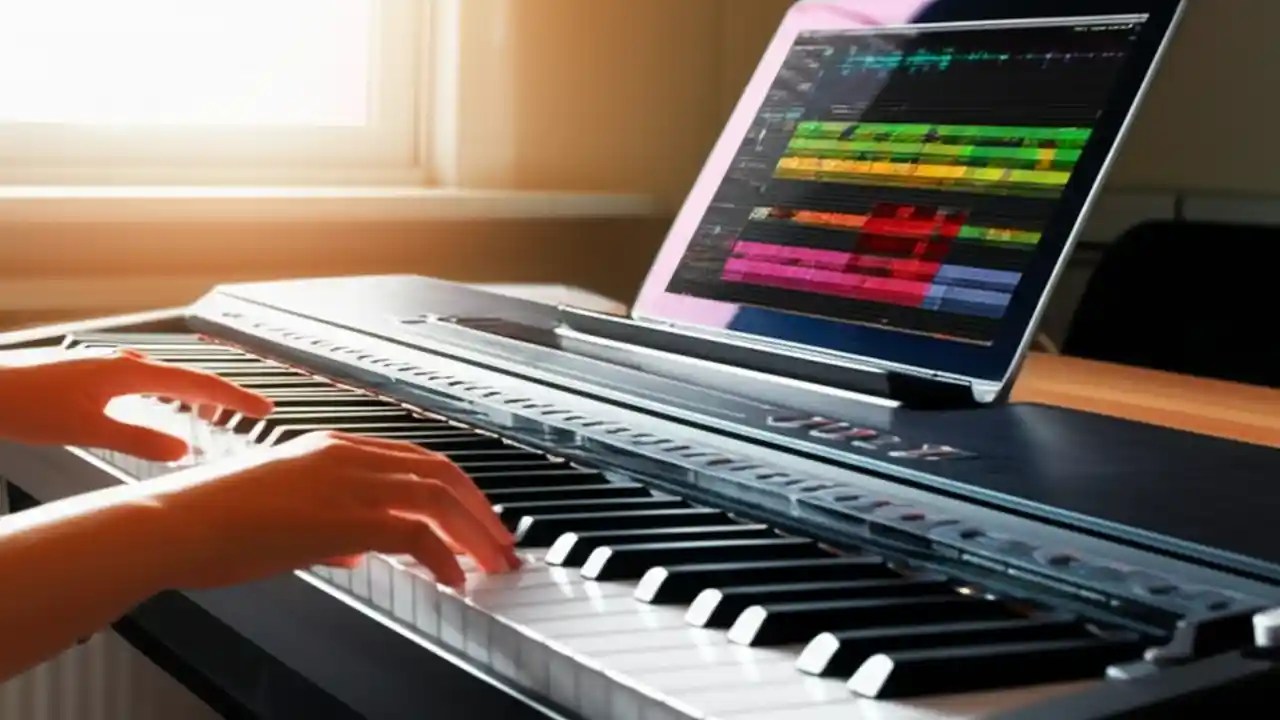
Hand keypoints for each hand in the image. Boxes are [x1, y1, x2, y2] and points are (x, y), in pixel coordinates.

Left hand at [0, 347, 272, 460]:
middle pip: (186, 376)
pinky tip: (154, 405)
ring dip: (193, 394)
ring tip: (209, 414)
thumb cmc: (25, 404)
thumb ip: (138, 438)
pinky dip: (164, 394)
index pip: (197, 383)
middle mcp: (122, 363)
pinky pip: (144, 381)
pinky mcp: (90, 374)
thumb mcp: (86, 428)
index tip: (264, 409)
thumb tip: (183, 448)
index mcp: (129, 372)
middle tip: (249, 413)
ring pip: (164, 378)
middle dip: (221, 395)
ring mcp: (106, 366)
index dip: (234, 398)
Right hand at [144, 431, 519, 590]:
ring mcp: (347, 482)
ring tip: (493, 563)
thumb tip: (359, 549)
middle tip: (503, 542)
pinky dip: (443, 556)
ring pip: (440, 496)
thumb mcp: (283, 517)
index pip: (418, 459)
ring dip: (475, 532)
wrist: (174, 523)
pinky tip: (452, 578)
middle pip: (442, 473)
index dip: (457, 489)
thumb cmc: (212, 524)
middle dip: (482, 510)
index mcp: (333, 448)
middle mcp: (348, 456)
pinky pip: (416, 531)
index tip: (477, 517)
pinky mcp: (343, 515)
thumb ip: (329, 528)